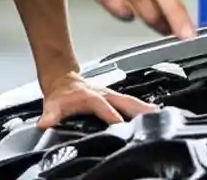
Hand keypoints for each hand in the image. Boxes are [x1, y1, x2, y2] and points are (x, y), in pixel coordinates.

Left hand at [37, 72, 157, 129]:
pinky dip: (143, 110)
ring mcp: (112, 95)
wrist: (61, 79)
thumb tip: (45, 124)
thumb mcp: (53, 105)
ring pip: (132, 102)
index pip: (106, 109)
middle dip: (141, 110)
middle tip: (155, 118)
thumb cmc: (60, 94)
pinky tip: (154, 117)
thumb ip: (50, 115)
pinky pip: (132, 104)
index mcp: (92, 97)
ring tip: (161, 117)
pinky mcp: (116, 98)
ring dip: (146, 109)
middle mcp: (105, 94)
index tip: (123, 126)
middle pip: (127, 102)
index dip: (115, 118)